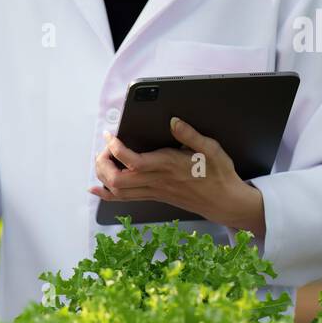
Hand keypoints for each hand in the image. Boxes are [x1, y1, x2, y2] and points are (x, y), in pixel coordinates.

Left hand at [89, 117, 265, 235]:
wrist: (224, 202)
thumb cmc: (218, 174)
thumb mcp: (210, 148)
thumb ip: (190, 134)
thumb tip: (173, 121)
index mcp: (167, 165)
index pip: (132, 161)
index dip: (115, 148)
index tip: (110, 135)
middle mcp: (156, 180)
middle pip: (117, 179)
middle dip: (103, 163)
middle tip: (105, 148)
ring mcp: (153, 191)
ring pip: (118, 191)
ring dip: (103, 176)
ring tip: (101, 160)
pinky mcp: (154, 196)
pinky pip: (125, 198)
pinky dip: (107, 193)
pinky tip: (97, 188)